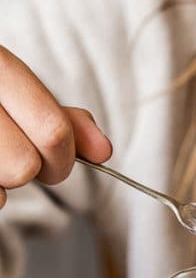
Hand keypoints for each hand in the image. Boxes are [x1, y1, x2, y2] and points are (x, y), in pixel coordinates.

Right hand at [0, 45, 111, 209]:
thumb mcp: (17, 92)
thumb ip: (61, 117)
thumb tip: (103, 151)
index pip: (53, 132)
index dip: (64, 158)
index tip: (58, 159)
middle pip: (26, 167)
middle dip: (30, 170)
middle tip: (14, 154)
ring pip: (2, 185)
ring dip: (0, 180)